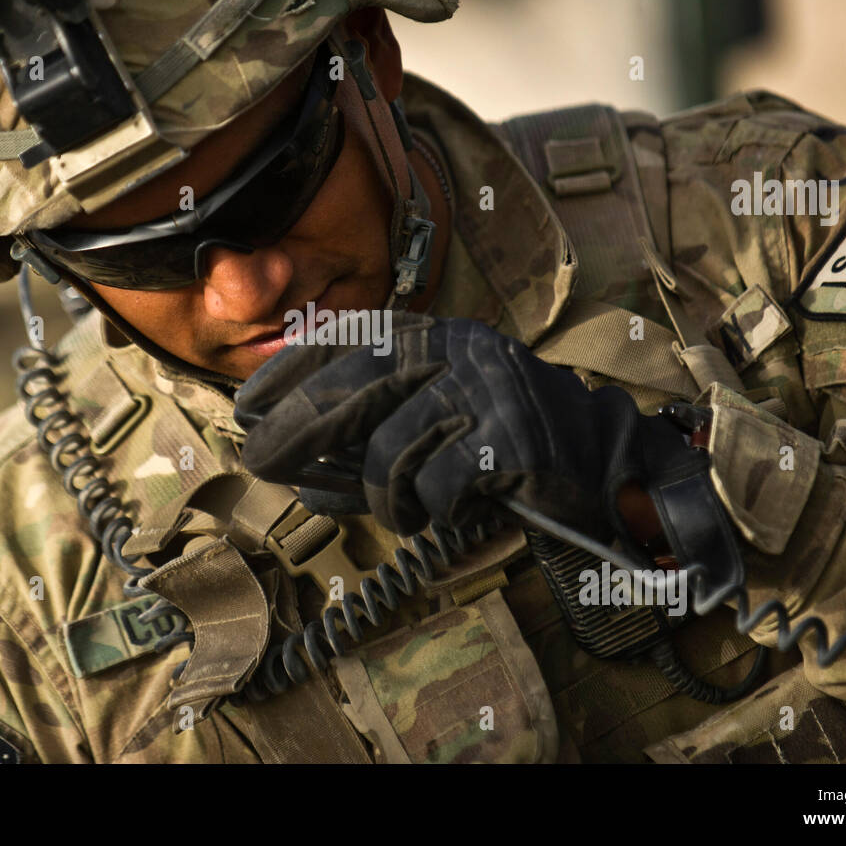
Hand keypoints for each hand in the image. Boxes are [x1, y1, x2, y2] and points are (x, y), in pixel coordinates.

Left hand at [234, 313, 668, 538]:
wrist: (597, 462)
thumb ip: (368, 434)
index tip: (248, 401)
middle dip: (296, 428)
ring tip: (403, 508)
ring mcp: (485, 389)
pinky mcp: (508, 438)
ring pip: (391, 449)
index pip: (348, 339)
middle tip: (261, 461)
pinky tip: (446, 510)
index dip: (290, 369)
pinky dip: (430, 509)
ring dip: (384, 495)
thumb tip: (295, 468)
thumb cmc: (497, 442)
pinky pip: (434, 485)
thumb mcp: (429, 420)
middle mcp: (458, 349)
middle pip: (354, 387)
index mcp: (435, 335)